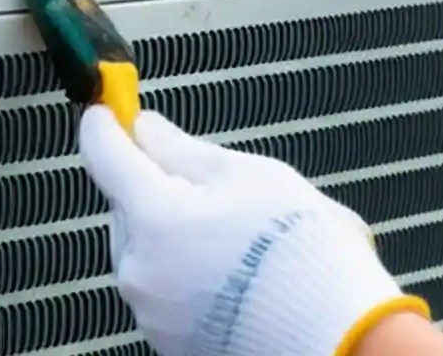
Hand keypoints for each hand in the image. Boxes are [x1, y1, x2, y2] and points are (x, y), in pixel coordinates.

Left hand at [79, 106, 430, 355]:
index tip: (106, 109)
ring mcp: (151, 310)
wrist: (340, 341)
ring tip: (240, 243)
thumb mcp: (249, 176)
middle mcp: (138, 267)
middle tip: (211, 187)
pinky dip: (188, 276)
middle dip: (155, 188)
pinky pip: (165, 291)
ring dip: (175, 236)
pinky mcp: (168, 340)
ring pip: (146, 250)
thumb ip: (184, 150)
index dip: (104, 124)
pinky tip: (236, 277)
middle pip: (127, 207)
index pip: (103, 154)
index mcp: (152, 216)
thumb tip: (146, 129)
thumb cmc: (303, 255)